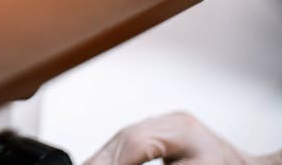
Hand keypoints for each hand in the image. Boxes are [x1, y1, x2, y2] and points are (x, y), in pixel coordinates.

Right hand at [85, 112, 281, 164]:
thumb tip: (121, 164)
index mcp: (182, 129)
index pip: (135, 143)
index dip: (111, 162)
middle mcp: (172, 121)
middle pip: (122, 138)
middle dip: (99, 160)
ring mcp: (166, 125)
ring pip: (122, 138)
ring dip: (103, 158)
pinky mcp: (164, 135)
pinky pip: (129, 143)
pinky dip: (114, 156)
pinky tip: (104, 162)